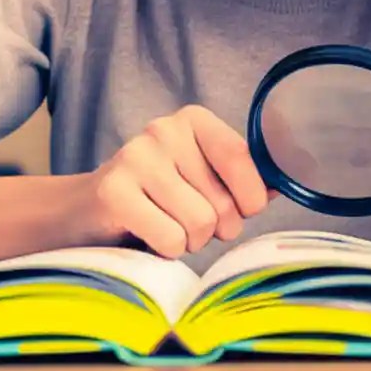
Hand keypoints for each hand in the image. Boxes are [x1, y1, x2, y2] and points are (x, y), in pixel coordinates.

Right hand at [88, 105, 275, 258]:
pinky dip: (167, 250)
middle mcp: (164, 130)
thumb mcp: (201, 179)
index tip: (241, 210)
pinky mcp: (114, 191)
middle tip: (188, 221)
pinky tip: (148, 234)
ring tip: (167, 226)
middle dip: (215, 228)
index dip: (250, 198)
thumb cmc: (158, 197)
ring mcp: (136, 157)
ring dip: (190, 241)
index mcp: (194, 120)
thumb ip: (242, 179)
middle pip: (223, 202)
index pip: (242, 159)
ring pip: (199, 224)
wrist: (87, 210)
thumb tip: (283, 183)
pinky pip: (171, 238)